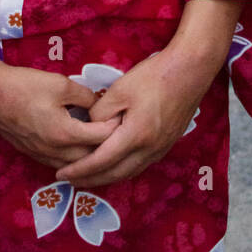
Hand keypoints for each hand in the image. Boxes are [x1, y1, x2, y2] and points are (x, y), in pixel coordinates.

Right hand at [0, 48, 116, 170]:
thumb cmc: (24, 85)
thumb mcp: (61, 84)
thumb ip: (85, 97)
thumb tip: (99, 105)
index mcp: (64, 134)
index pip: (100, 138)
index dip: (115, 128)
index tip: (126, 118)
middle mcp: (54, 151)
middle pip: (90, 159)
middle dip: (106, 148)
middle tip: (119, 134)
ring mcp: (40, 154)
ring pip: (73, 166)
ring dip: (89, 157)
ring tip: (102, 144)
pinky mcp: (30, 152)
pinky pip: (58, 162)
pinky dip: (72, 158)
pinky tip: (77, 147)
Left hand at [54, 0, 241, 188]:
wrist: (190, 71)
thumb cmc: (153, 77)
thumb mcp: (119, 90)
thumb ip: (100, 113)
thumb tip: (91, 128)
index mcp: (136, 135)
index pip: (102, 161)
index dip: (80, 170)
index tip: (61, 174)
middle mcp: (149, 149)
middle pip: (115, 174)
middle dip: (91, 180)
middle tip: (69, 180)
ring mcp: (161, 149)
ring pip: (129, 172)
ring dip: (106, 178)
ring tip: (87, 177)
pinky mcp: (166, 144)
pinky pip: (140, 165)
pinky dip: (122, 170)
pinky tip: (113, 166)